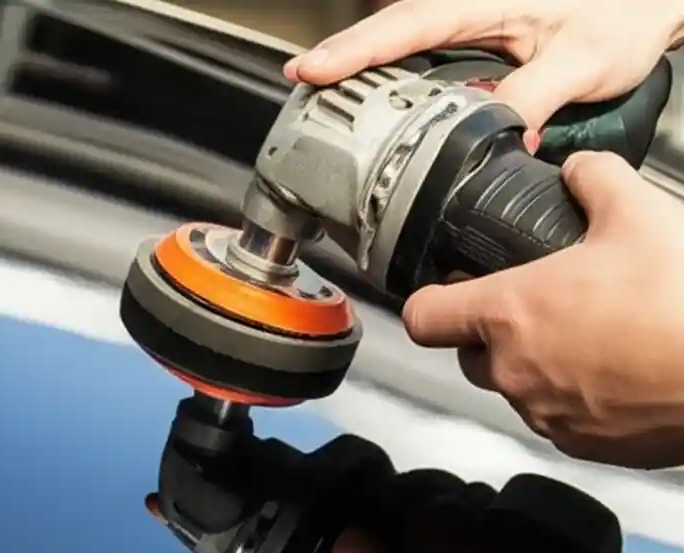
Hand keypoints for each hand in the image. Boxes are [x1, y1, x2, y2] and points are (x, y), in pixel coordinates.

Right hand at [284, 0, 683, 130]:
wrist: (649, 0)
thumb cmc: (627, 11)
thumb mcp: (585, 62)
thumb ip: (533, 101)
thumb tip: (496, 142)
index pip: (407, 24)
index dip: (356, 51)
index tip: (312, 72)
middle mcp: (470, 2)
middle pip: (388, 30)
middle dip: (341, 58)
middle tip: (299, 90)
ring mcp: (469, 15)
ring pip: (400, 40)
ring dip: (360, 67)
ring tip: (321, 99)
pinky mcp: (474, 31)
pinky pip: (419, 50)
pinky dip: (390, 72)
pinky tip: (375, 97)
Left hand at [402, 151, 683, 468]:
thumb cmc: (679, 302)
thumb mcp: (638, 215)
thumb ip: (595, 181)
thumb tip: (580, 170)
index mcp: (507, 314)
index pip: (424, 317)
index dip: (434, 301)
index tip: (455, 290)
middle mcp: (513, 371)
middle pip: (469, 355)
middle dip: (492, 334)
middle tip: (540, 309)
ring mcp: (545, 414)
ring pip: (517, 390)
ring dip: (538, 367)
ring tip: (591, 339)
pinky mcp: (582, 446)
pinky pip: (560, 422)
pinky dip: (577, 401)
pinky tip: (618, 375)